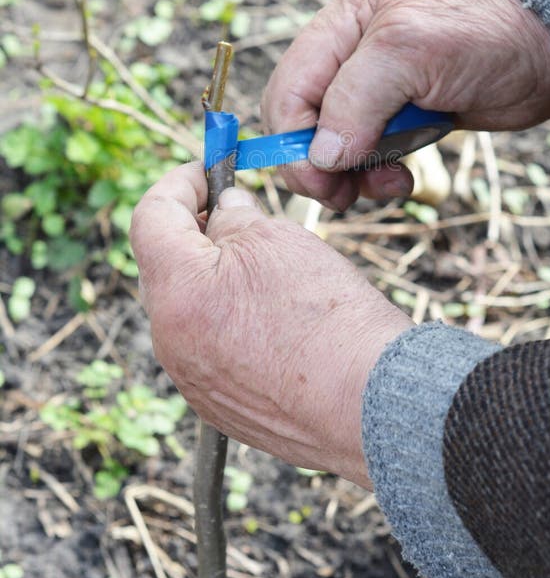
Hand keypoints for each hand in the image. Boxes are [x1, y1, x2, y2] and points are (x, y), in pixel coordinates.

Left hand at [130, 163, 410, 487]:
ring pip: (187, 309)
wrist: (370, 403)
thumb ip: (234, 217)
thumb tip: (222, 211)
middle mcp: (170, 341)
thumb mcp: (277, 239)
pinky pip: (208, 349)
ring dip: (213, 278)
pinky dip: (229, 321)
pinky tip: (273, 316)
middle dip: (196, 231)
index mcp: (176, 292)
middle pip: (165, 265)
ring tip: (265, 266)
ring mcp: (192, 380)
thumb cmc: (327, 316)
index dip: (178, 184)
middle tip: (237, 212)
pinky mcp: (219, 406)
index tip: (206, 171)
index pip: (151, 217)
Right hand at [262, 0, 549, 209]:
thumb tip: (320, 157)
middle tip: (343, 195)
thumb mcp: (410, 53)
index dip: (292, 139)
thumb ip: (355, 101)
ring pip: (332, 147)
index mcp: (340, 26)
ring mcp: (373, 91)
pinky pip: (366, 157)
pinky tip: (401, 179)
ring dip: (351, 176)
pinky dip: (376, 176)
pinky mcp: (397, 119)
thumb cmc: (484, 33)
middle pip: (302, 123)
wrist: (547, 47)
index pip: (289, 90)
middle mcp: (348, 58)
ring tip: (388, 185)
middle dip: (318, 164)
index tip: (318, 179)